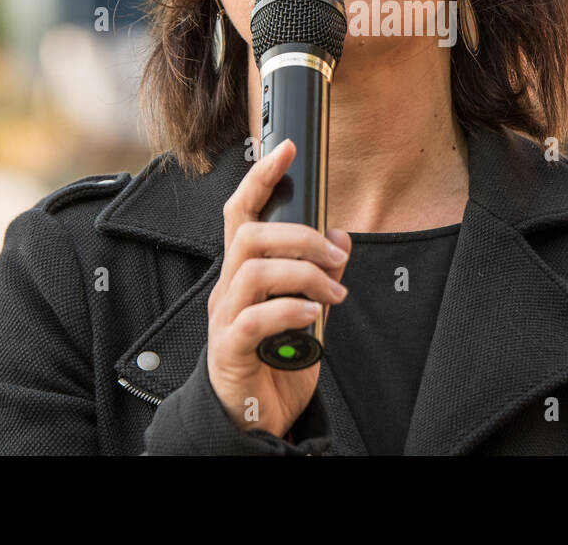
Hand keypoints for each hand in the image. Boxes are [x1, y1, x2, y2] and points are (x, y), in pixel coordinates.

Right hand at [205, 138, 350, 438]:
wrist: (256, 418)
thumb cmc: (275, 361)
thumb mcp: (308, 309)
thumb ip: (320, 274)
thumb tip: (341, 238)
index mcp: (244, 273)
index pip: (243, 212)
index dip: (260, 177)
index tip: (286, 149)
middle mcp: (229, 289)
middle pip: (249, 236)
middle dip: (298, 236)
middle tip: (333, 255)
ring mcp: (225, 318)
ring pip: (254, 271)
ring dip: (304, 275)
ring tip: (332, 294)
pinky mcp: (230, 349)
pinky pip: (255, 318)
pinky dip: (289, 310)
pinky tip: (313, 317)